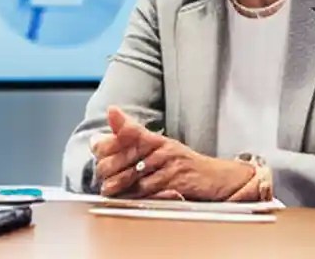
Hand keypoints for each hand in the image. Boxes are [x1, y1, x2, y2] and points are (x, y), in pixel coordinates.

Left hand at [94, 106, 252, 200]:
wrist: (217, 177)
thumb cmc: (183, 164)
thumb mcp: (158, 145)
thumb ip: (131, 134)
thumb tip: (108, 117)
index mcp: (153, 138)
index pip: (123, 135)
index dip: (106, 144)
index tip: (97, 150)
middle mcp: (161, 148)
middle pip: (124, 156)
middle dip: (109, 169)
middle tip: (102, 179)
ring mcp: (170, 164)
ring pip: (135, 176)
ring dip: (118, 185)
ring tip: (108, 190)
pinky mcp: (177, 181)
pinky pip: (152, 190)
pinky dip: (137, 195)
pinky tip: (129, 197)